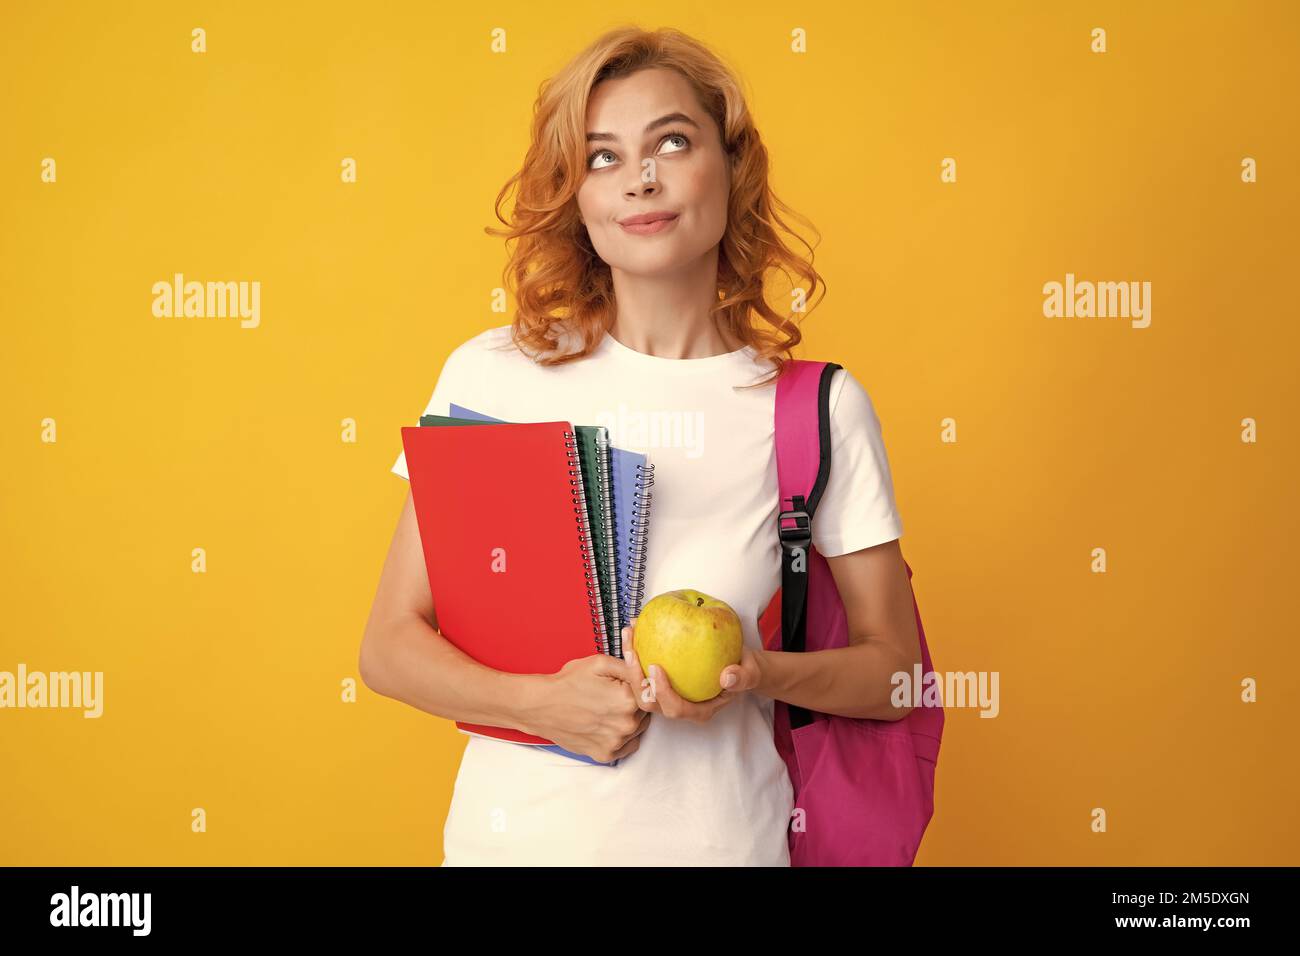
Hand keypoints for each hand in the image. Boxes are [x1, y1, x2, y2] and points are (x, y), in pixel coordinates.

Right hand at [532, 653, 650, 762]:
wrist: (540, 706)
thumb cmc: (568, 683)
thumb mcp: (599, 662)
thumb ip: (630, 664)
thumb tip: (647, 666)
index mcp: (629, 700)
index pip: (649, 691)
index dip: (637, 684)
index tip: (622, 683)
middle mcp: (626, 725)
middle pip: (645, 711)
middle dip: (634, 701)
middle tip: (612, 695)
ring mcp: (616, 743)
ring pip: (638, 729)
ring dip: (629, 719)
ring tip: (606, 709)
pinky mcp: (606, 755)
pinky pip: (628, 745)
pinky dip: (622, 736)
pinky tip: (606, 724)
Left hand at [620, 617, 763, 723]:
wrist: (739, 664)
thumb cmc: (743, 671)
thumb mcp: (750, 673)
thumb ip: (742, 677)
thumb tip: (727, 677)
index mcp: (698, 710)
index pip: (675, 708)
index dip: (662, 692)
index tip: (656, 666)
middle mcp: (679, 705)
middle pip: (649, 701)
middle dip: (635, 678)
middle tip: (631, 649)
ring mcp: (667, 693)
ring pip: (640, 684)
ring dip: (630, 660)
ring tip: (629, 631)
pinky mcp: (661, 679)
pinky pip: (644, 667)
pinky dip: (637, 647)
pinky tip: (636, 624)